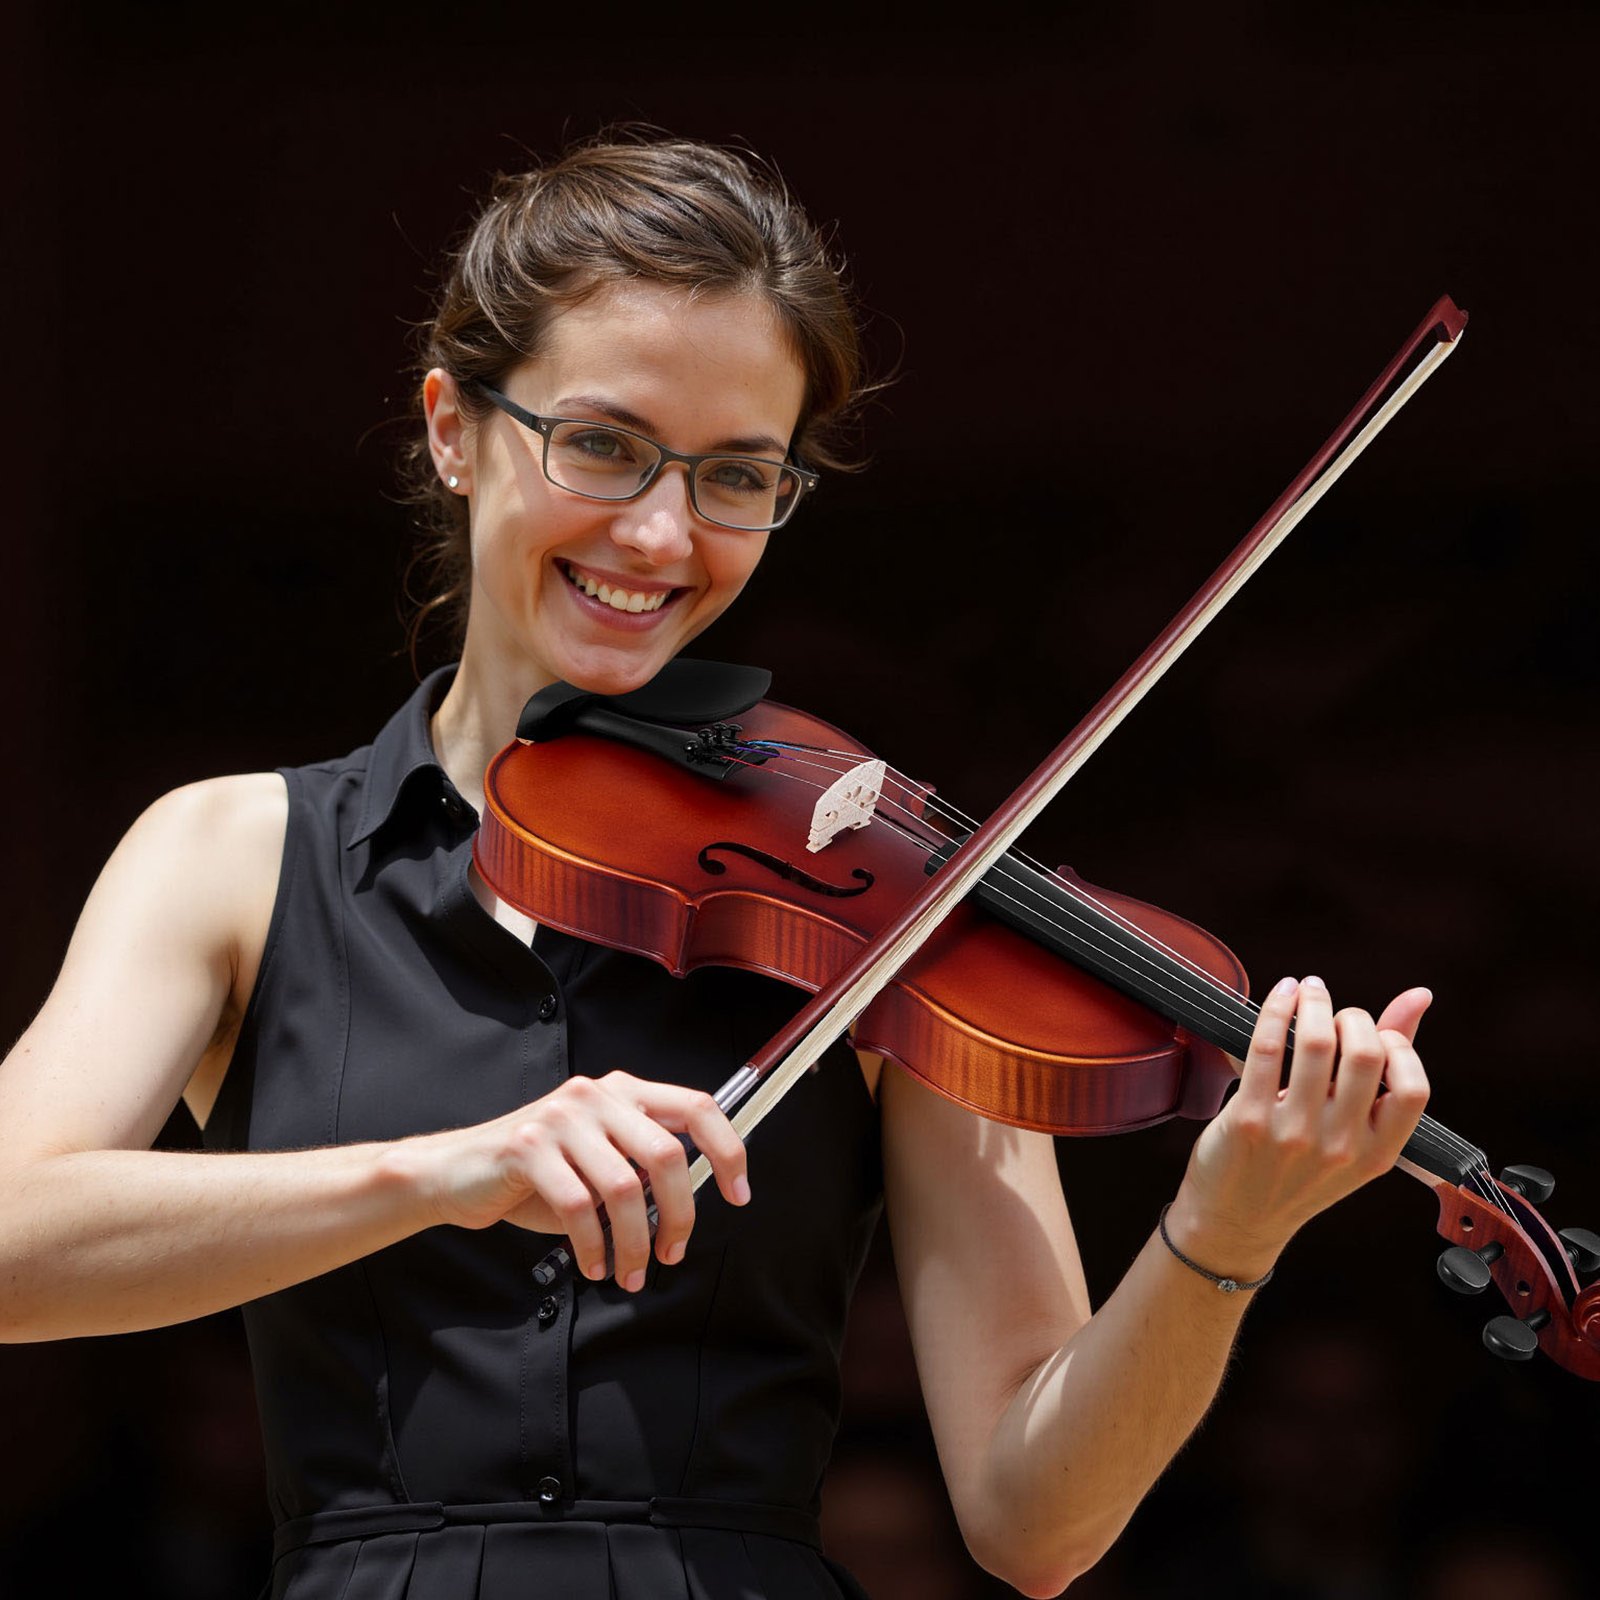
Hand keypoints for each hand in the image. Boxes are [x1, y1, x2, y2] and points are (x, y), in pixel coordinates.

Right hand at [407, 1072, 749, 1290]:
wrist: (458, 1173)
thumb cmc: (537, 1175)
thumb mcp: (600, 1160)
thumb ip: (643, 1167)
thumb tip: (690, 1203)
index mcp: (624, 1092)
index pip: (698, 1107)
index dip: (728, 1151)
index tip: (737, 1194)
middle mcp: (597, 1095)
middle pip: (668, 1155)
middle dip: (680, 1216)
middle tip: (673, 1254)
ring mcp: (561, 1117)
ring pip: (625, 1188)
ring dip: (635, 1244)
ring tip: (630, 1272)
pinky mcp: (528, 1147)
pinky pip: (578, 1207)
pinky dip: (593, 1246)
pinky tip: (593, 1264)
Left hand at [1167, 975, 1430, 1277]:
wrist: (1237, 1221)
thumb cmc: (1298, 1173)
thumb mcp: (1352, 1137)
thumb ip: (1385, 1068)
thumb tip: (1419, 996)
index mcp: (1377, 1155)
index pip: (1414, 1089)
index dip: (1399, 1046)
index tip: (1376, 1031)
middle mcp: (1341, 1147)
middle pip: (1365, 1055)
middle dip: (1351, 1016)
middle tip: (1334, 1008)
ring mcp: (1294, 1134)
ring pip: (1316, 1044)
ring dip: (1313, 1002)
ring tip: (1308, 991)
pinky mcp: (1249, 1119)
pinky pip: (1267, 1048)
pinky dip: (1276, 1011)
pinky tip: (1281, 996)